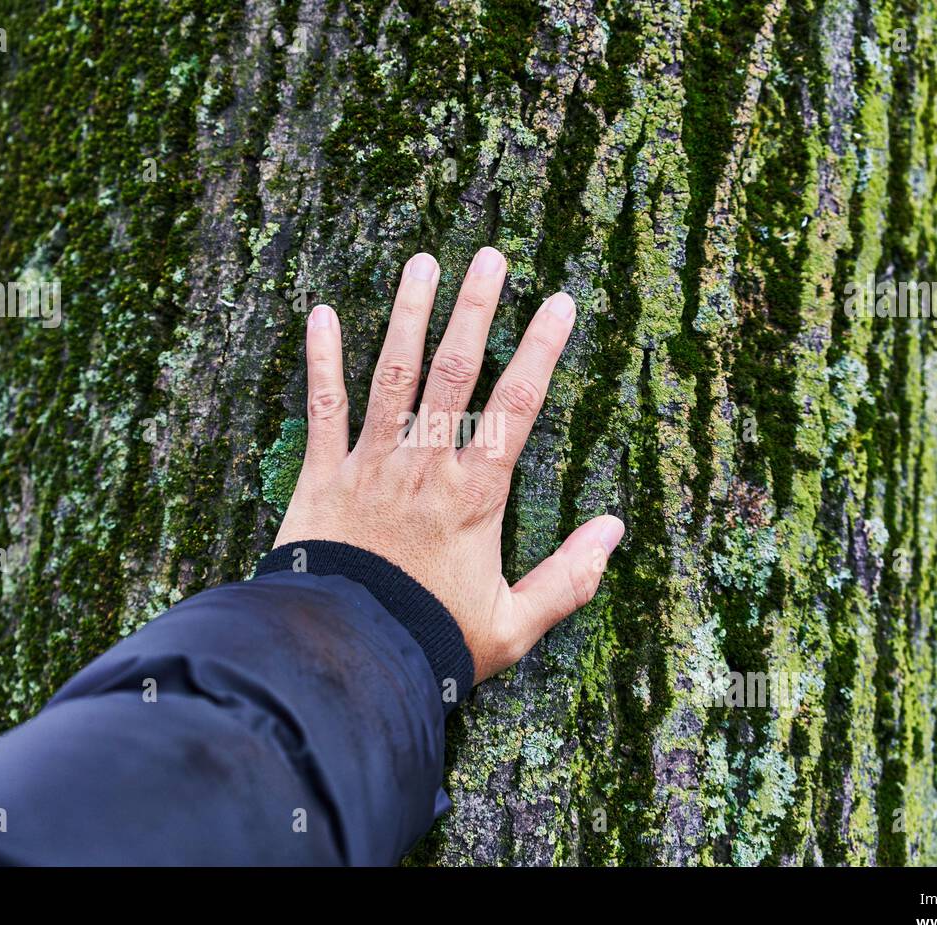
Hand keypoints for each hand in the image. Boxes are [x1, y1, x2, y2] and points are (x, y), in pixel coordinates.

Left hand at [273, 247, 623, 683]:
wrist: (345, 657)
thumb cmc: (432, 641)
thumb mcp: (515, 625)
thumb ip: (569, 578)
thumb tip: (615, 529)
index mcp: (475, 493)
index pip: (517, 403)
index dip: (542, 348)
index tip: (560, 301)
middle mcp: (425, 464)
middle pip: (454, 369)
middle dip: (475, 308)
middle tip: (489, 255)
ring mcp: (371, 463)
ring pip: (392, 373)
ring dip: (408, 314)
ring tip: (421, 262)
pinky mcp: (322, 476)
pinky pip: (322, 407)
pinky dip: (321, 359)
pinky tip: (322, 313)